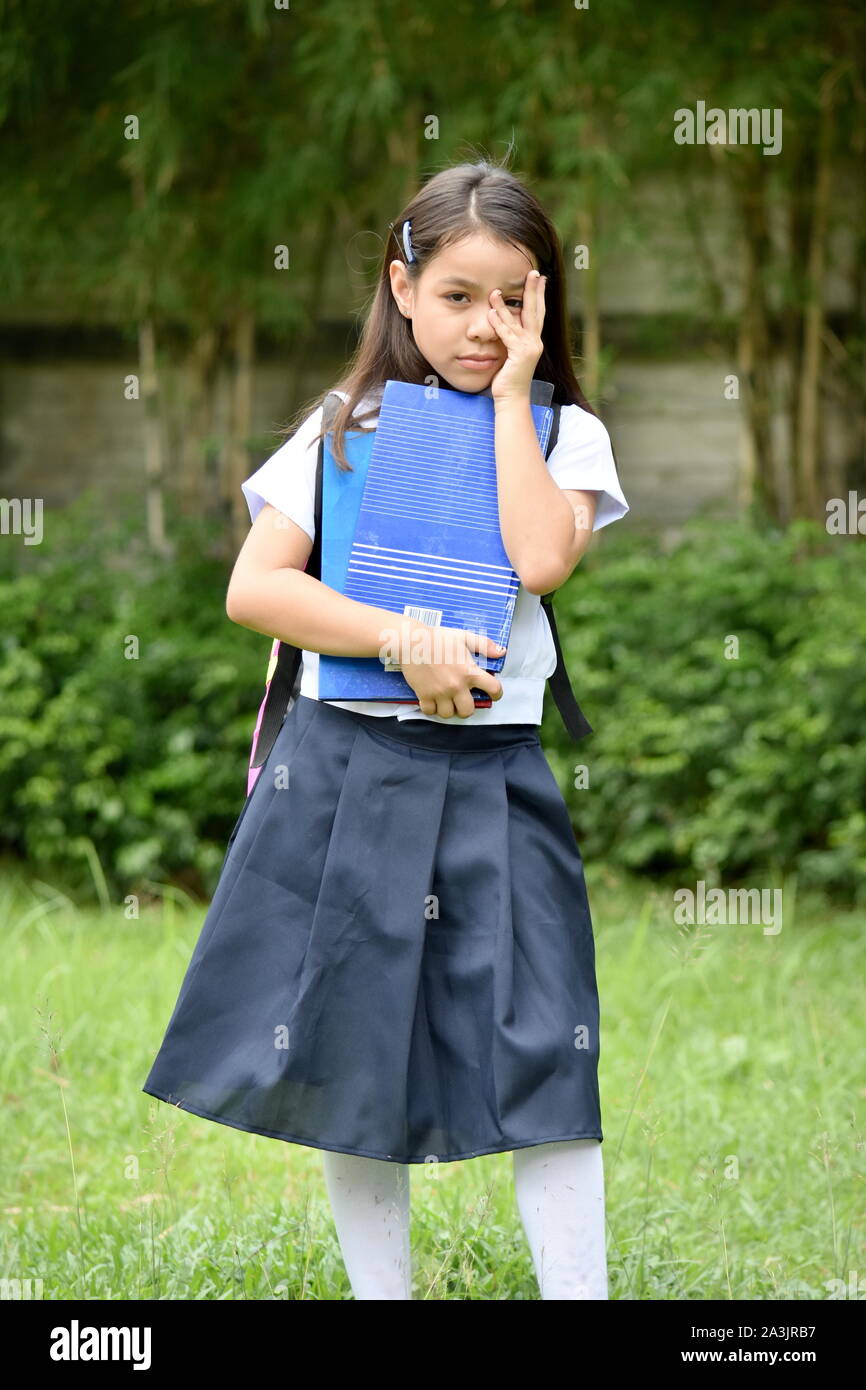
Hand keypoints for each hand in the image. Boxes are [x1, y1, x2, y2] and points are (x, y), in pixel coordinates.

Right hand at [400, 625, 505, 718]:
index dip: (497, 694)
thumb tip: (501, 652)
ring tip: (446, 700)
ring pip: (448, 714)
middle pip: (468, 711)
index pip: (493, 689)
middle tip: (463, 700)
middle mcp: (456, 685)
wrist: (412, 641)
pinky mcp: (424, 695)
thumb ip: (484, 645)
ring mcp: (440, 692)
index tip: (493, 694)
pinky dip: (431, 708)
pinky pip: (430, 712)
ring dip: (448, 709)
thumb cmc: (437, 638)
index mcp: (469, 672)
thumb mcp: (464, 637)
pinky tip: (432, 700)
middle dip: (466, 707)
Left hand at [487, 268, 546, 402]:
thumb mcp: (509, 354)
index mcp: (533, 341)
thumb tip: (500, 322)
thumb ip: (509, 338)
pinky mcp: (520, 355)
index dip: (539, 295)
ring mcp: (529, 348)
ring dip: (504, 306)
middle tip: (533, 272)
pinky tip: (490, 313)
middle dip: (533, 290)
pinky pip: (507, 335)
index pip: (538, 313)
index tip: (540, 278)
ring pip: (517, 321)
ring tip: (494, 291)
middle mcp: (535, 342)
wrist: (512, 399)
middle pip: (535, 311)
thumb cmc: (508, 379)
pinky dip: (499, 324)